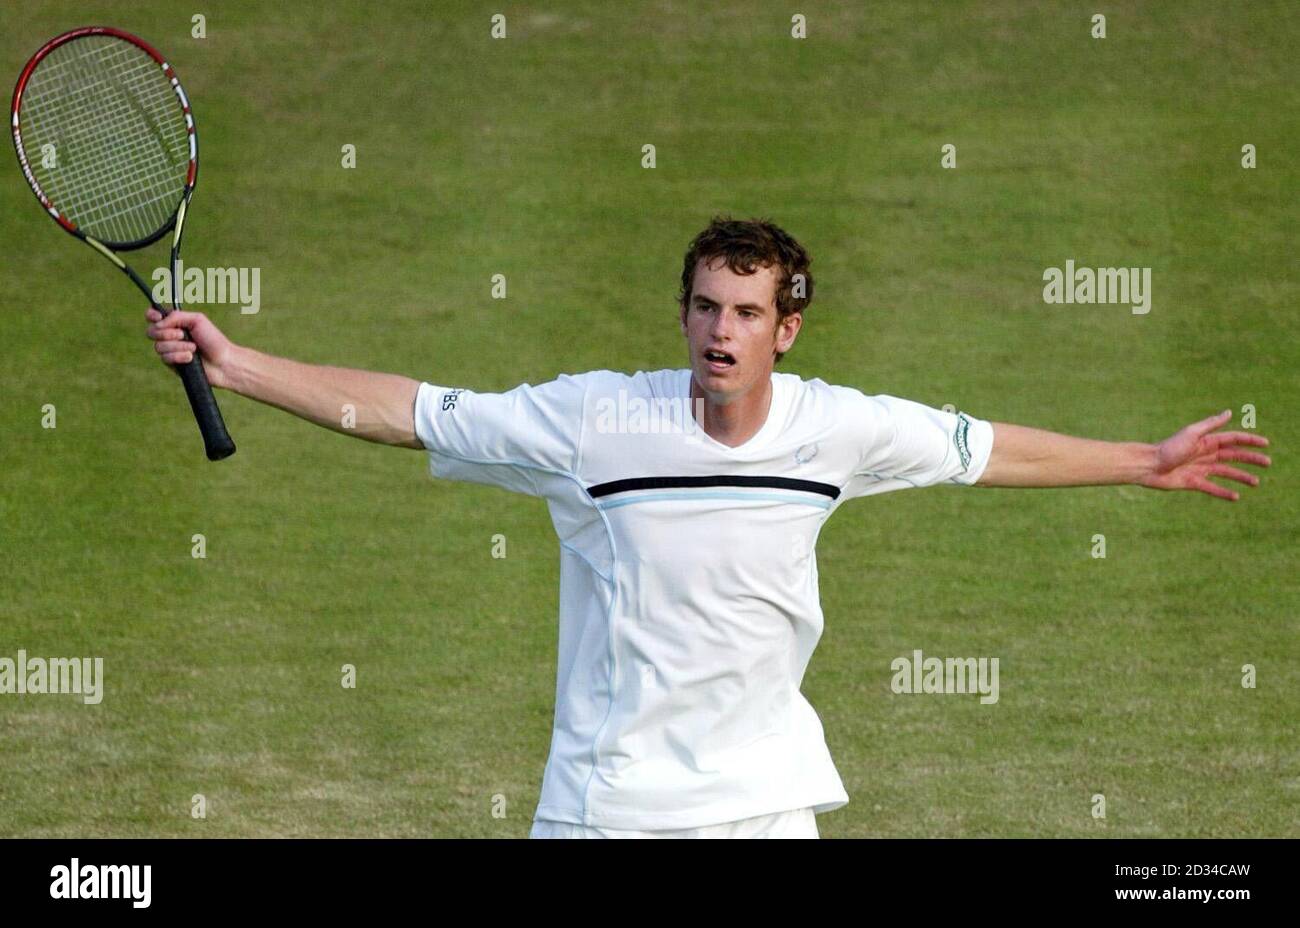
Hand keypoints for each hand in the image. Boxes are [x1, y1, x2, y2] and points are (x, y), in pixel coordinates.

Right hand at [145, 308, 236, 388]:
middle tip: (182, 335)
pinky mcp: (172, 364)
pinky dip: (178, 356)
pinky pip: (164, 358)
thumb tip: (158, 322)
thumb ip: (176, 317)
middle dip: (167, 333)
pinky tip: (190, 358)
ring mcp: (170, 350)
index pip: (153, 316)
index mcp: (175, 323)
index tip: (158, 318)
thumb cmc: (214, 340)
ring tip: (193, 348)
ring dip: (178, 346)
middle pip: (151, 332)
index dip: (151, 316)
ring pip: (158, 346)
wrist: (222, 362)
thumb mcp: (197, 321)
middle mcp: (170, 336)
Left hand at [1141, 410, 1270, 500]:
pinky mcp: (1193, 482)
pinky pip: (1212, 488)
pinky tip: (1236, 497)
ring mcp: (1200, 468)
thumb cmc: (1168, 447)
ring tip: (1256, 482)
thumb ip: (1210, 425)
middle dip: (1250, 459)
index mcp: (1206, 441)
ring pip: (1226, 473)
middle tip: (1267, 463)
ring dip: (1241, 477)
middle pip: (1233, 456)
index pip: (1233, 439)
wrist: (1148, 465)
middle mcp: (1205, 454)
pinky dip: (1224, 492)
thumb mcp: (1192, 434)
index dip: (1249, 441)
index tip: (1266, 444)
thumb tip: (1229, 412)